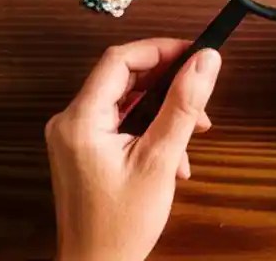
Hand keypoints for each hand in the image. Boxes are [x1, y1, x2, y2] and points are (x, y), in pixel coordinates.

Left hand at [46, 39, 221, 260]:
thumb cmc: (120, 225)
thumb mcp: (160, 161)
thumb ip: (183, 106)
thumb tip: (205, 62)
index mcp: (81, 119)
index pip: (119, 60)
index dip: (160, 50)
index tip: (194, 53)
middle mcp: (70, 121)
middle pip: (123, 79)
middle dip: (167, 84)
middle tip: (200, 94)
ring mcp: (74, 137)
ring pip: (125, 101)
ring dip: (162, 109)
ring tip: (194, 131)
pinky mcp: (82, 150)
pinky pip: (118, 122)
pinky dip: (148, 128)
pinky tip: (173, 154)